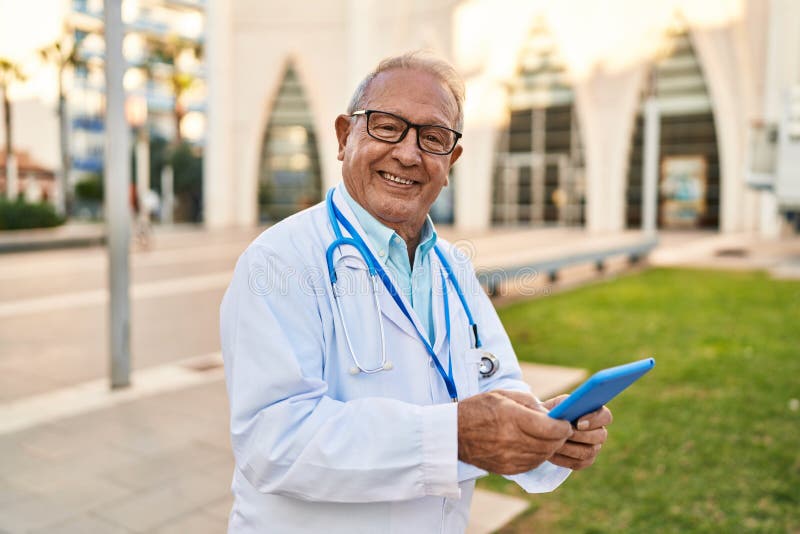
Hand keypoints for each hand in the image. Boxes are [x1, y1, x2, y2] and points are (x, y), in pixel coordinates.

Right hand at [457, 390, 573, 474]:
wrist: (452, 433)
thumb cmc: (477, 409)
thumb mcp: (502, 396)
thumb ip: (529, 402)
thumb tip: (550, 414)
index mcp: (512, 418)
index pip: (550, 429)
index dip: (563, 427)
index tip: (566, 423)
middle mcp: (512, 440)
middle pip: (550, 444)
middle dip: (559, 437)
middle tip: (560, 430)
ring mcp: (509, 457)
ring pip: (543, 456)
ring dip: (550, 447)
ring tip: (547, 437)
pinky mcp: (506, 469)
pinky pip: (532, 464)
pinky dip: (538, 456)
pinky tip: (533, 446)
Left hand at [542, 394, 612, 469]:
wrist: (544, 428)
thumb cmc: (553, 413)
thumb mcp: (558, 405)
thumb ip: (566, 405)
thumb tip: (567, 413)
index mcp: (596, 414)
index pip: (606, 416)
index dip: (595, 420)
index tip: (579, 423)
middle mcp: (599, 432)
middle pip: (600, 436)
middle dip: (581, 435)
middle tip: (565, 434)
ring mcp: (594, 447)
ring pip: (589, 451)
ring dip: (570, 447)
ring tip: (556, 443)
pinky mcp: (584, 461)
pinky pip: (579, 462)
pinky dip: (564, 458)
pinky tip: (552, 452)